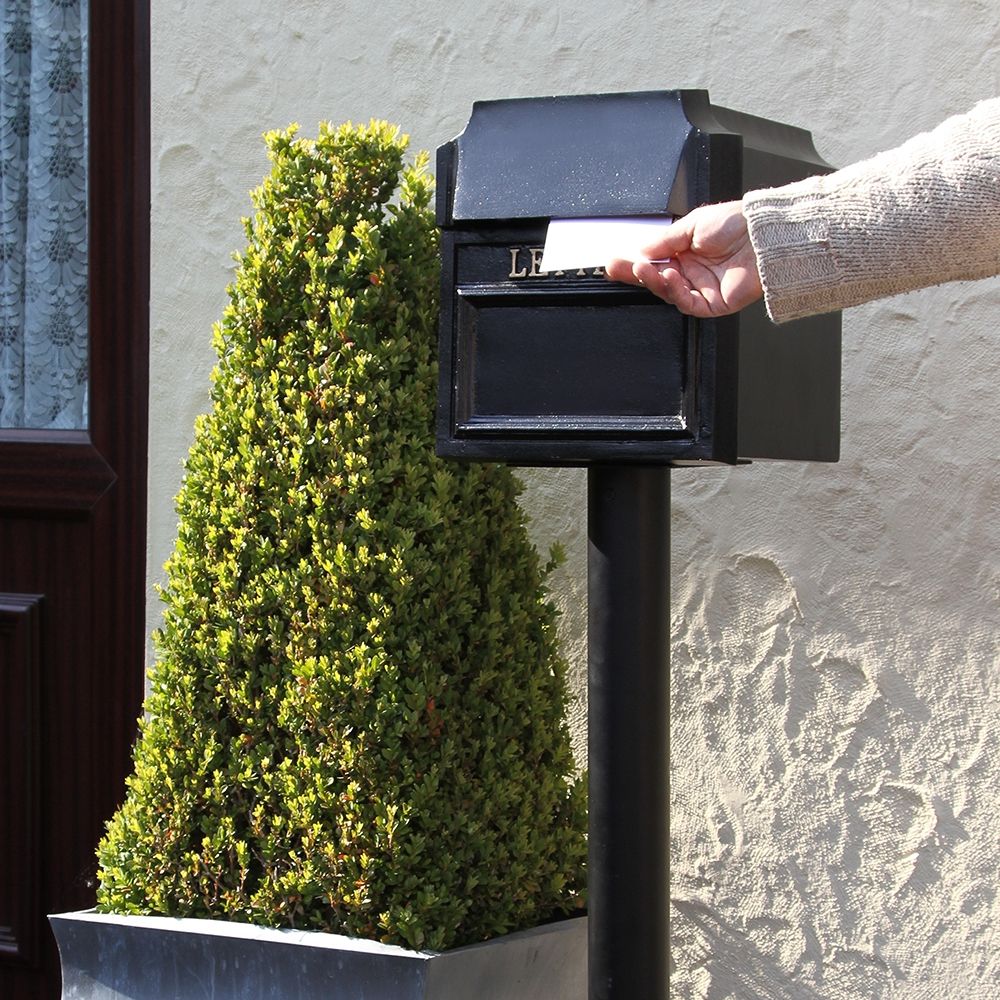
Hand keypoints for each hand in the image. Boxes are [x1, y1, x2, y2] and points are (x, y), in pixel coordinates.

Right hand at [605, 201, 762, 317]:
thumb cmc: (738, 224)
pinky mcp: (712, 304)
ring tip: (645, 269)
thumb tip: (643, 249)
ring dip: (654, 281)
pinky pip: (687, 303)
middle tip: (616, 269)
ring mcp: (702, 288)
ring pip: (668, 292)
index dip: (634, 262)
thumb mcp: (693, 224)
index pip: (654, 261)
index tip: (616, 261)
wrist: (765, 235)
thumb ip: (666, 240)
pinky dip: (675, 292)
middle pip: (657, 279)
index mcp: (686, 252)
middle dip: (635, 274)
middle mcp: (692, 271)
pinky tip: (669, 277)